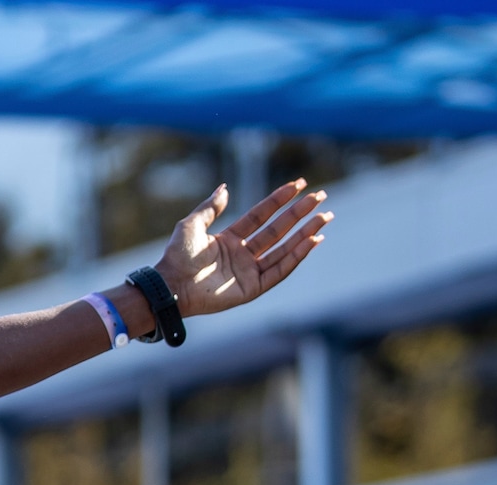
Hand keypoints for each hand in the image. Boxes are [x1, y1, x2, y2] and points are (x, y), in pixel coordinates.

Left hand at [156, 180, 330, 319]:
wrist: (172, 285)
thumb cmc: (177, 256)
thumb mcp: (192, 225)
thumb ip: (211, 207)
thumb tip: (225, 187)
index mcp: (230, 239)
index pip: (261, 216)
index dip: (279, 200)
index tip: (298, 184)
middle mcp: (242, 254)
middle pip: (278, 230)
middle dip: (300, 213)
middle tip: (321, 197)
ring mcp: (248, 271)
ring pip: (284, 249)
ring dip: (305, 233)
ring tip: (324, 217)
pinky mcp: (252, 288)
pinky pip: (280, 270)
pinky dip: (297, 256)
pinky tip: (312, 240)